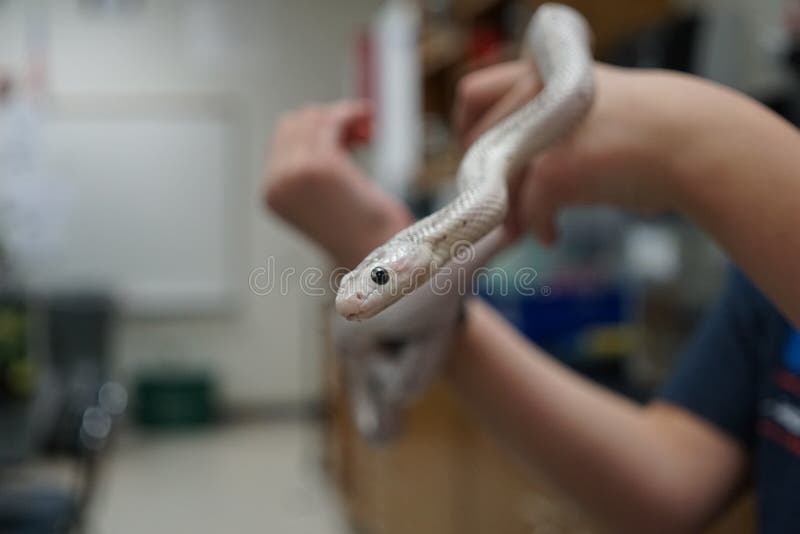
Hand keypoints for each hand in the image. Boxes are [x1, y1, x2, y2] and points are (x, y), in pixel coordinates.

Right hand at [264, 100, 411, 267]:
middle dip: (327, 118)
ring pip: (313, 118)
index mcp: (272, 192)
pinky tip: (368, 120)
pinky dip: (351, 114)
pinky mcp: (323, 165)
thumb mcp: (326, 199)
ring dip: (342, 116)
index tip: (349, 135)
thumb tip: (324, 125)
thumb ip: (312, 169)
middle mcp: (277, 182)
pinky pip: (332, 121)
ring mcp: (296, 172)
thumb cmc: (363, 234)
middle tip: (362, 131)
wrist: (381, 259)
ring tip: (368, 130)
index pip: (283, 138)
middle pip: (294, 122)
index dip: (315, 128)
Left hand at [454, 61, 695, 243]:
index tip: (477, 154)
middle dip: (484, 181)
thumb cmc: (648, 127)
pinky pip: (527, 212)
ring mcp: (542, 133)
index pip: (472, 93)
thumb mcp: (586, 106)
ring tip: (530, 225)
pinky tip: (553, 233)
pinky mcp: (555, 169)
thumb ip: (544, 123)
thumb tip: (503, 170)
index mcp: (540, 74)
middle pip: (479, 146)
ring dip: (510, 213)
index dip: (466, 128)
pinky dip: (538, 228)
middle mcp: (535, 95)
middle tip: (504, 205)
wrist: (695, 141)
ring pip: (498, 184)